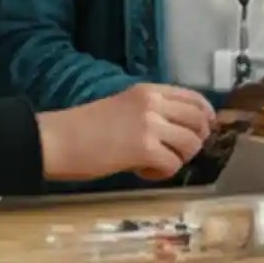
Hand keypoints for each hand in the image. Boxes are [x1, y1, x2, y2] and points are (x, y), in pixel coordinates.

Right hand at [36, 83, 215, 181]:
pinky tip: (142, 171)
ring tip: (155, 162)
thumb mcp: (124, 106)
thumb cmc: (84, 127)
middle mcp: (153, 103)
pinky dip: (162, 172)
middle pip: (198, 121)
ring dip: (178, 158)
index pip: (193, 97)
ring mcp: (150, 125)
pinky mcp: (145, 148)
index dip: (205, 115)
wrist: (58, 139)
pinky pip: (173, 163)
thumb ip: (152, 112)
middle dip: (195, 141)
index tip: (204, 129)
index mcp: (148, 90)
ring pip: (191, 143)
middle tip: (176, 153)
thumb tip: (180, 129)